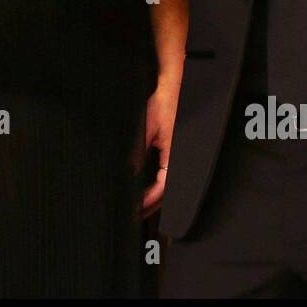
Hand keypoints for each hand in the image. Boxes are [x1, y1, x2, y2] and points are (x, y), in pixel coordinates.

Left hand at [142, 86, 177, 216]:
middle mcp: (178, 160)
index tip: (134, 208)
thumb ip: (138, 153)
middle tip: (133, 215)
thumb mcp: (145, 131)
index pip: (162, 188)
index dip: (148, 201)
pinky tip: (145, 191)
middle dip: (150, 205)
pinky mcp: (173, 155)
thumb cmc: (161, 108)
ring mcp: (177, 159)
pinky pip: (166, 177)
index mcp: (174, 157)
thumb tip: (129, 173)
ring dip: (153, 199)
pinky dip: (156, 188)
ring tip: (138, 207)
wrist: (170, 92)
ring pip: (167, 187)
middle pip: (166, 193)